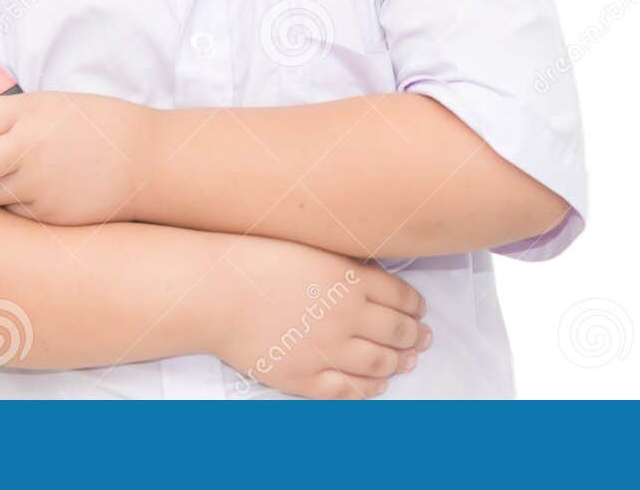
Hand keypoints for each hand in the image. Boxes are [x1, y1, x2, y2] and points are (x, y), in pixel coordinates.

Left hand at [0, 90, 155, 225]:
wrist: (148, 160)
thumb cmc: (101, 126)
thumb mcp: (54, 104)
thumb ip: (11, 115)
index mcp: (29, 113)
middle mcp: (28, 149)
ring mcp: (37, 185)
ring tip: (11, 172)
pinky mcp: (46, 215)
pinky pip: (9, 212)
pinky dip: (14, 203)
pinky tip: (36, 189)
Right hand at [211, 235, 432, 398]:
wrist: (216, 292)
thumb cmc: (259, 262)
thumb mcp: (314, 249)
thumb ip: (348, 267)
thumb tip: (376, 281)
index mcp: (350, 280)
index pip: (400, 297)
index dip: (415, 307)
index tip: (420, 311)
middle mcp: (345, 316)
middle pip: (396, 331)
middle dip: (414, 336)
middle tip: (423, 339)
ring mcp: (326, 350)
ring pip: (378, 364)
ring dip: (398, 363)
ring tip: (406, 362)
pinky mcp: (303, 377)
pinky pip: (346, 391)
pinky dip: (367, 390)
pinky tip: (376, 386)